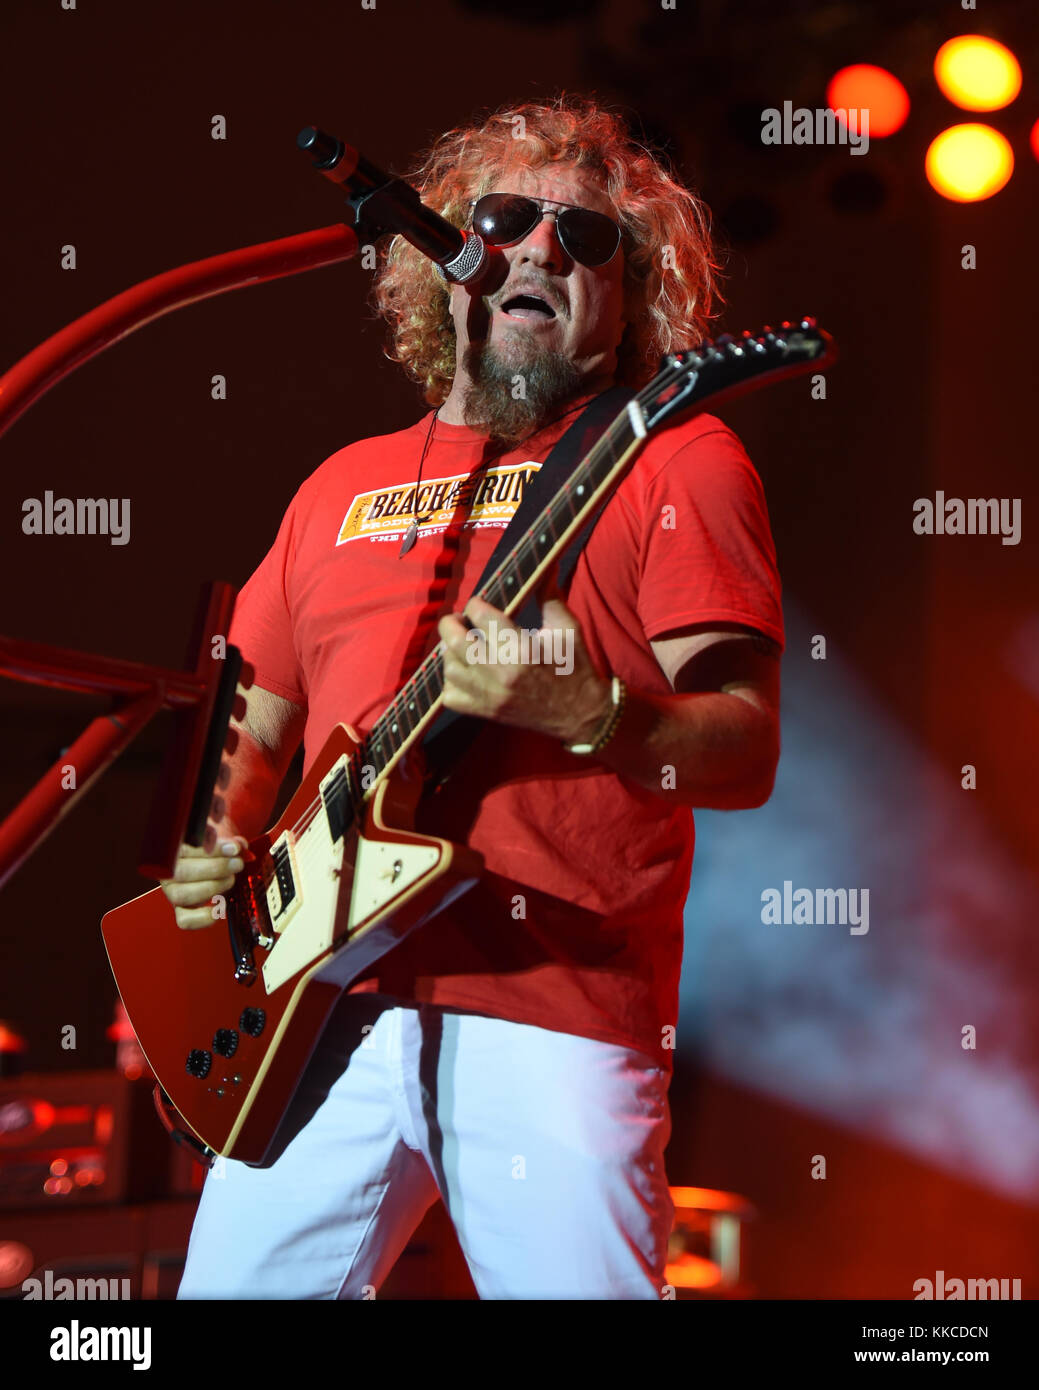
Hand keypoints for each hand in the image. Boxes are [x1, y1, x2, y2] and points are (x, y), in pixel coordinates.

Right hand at [158, 822, 251, 930]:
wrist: (218, 858)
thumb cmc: (217, 845)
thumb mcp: (223, 836)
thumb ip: (230, 840)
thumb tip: (237, 847)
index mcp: (174, 847)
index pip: (186, 848)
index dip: (212, 850)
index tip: (234, 849)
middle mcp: (168, 870)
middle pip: (181, 873)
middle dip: (216, 868)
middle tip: (237, 864)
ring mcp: (173, 891)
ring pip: (182, 895)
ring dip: (212, 887)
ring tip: (231, 879)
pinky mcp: (181, 910)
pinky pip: (185, 920)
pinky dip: (204, 917)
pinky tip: (221, 905)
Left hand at [438, 595, 610, 743]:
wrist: (581, 714)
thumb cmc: (575, 666)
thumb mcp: (567, 627)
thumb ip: (548, 594)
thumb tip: (544, 564)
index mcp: (520, 647)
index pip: (479, 613)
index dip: (477, 603)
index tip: (481, 604)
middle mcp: (500, 671)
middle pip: (453, 639)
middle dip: (452, 623)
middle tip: (461, 620)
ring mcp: (490, 695)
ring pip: (448, 666)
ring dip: (450, 651)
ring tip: (464, 644)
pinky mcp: (486, 712)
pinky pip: (450, 695)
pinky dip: (451, 681)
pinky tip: (465, 671)